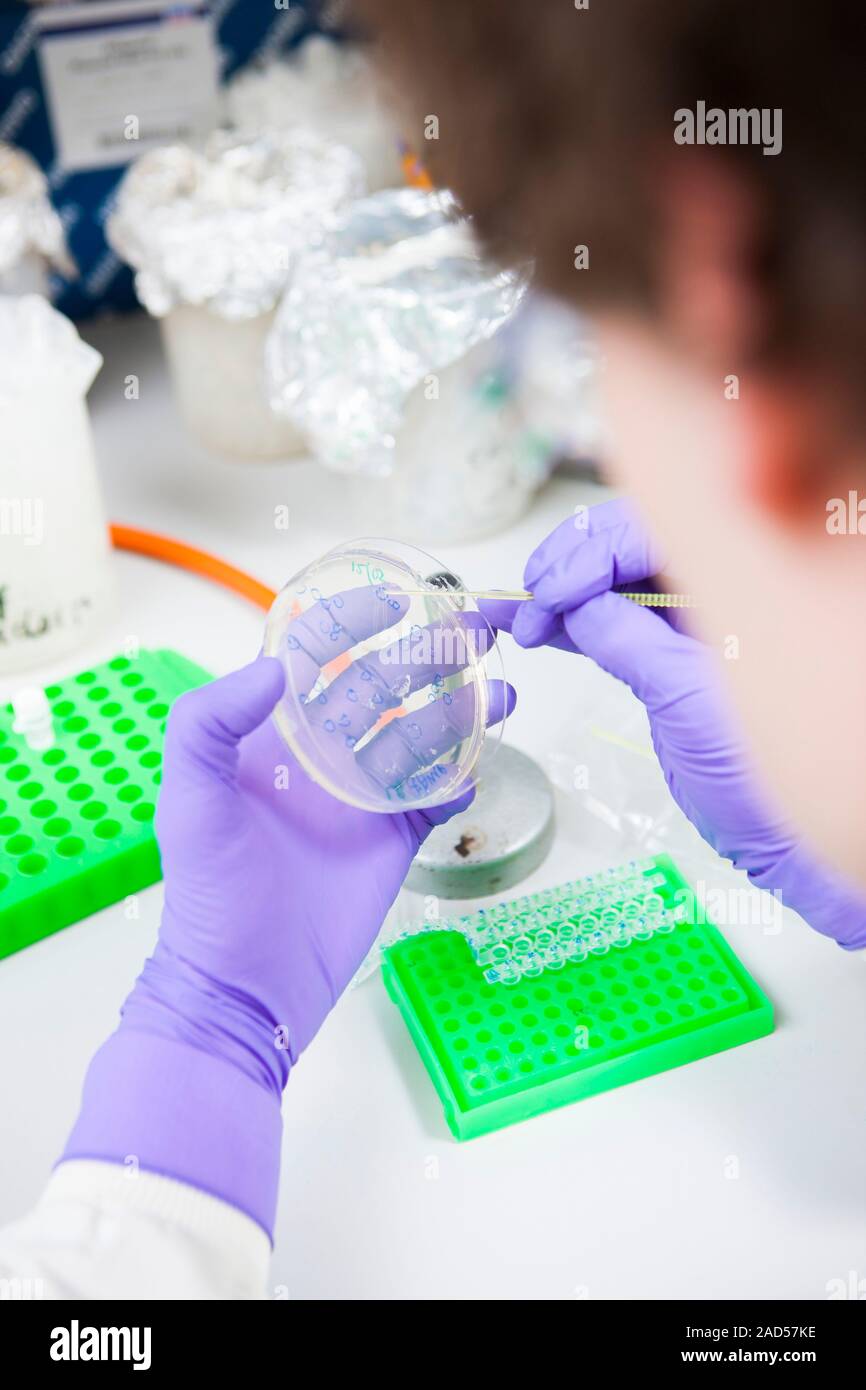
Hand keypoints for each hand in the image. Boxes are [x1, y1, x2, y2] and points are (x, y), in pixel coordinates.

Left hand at [63, 602, 512, 1233]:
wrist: (247, 987)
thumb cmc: (209, 893)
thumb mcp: (190, 802)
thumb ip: (210, 725)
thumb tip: (274, 669)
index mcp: (272, 736)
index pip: (314, 660)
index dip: (351, 623)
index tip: (394, 598)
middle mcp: (322, 756)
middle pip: (383, 689)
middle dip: (426, 658)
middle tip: (472, 634)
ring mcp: (362, 798)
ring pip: (422, 737)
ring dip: (460, 712)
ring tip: (499, 695)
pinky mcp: (394, 840)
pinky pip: (437, 796)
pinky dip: (459, 778)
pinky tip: (475, 769)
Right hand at [483, 498, 865, 948]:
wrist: (770, 836)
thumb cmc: (755, 776)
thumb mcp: (689, 700)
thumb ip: (633, 643)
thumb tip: (575, 604)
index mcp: (736, 588)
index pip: (653, 534)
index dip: (594, 551)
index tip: (552, 591)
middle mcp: (711, 594)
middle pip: (627, 545)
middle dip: (569, 565)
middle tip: (531, 600)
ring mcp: (684, 624)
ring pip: (610, 582)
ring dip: (556, 592)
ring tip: (509, 612)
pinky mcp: (658, 656)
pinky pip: (607, 621)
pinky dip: (565, 622)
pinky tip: (526, 625)